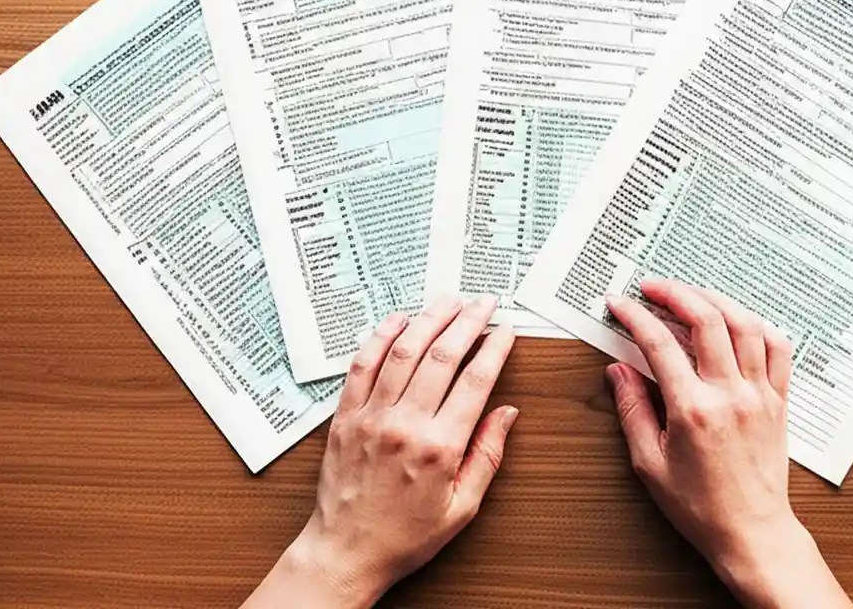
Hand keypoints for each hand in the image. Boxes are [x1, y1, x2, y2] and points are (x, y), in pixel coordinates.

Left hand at [243, 295, 517, 608]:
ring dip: (429, 319)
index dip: (494, 348)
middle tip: (483, 302)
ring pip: (403, 351)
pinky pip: (362, 365)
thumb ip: (487, 455)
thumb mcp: (462, 507)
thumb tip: (507, 413)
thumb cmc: (405, 536)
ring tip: (448, 300)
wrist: (346, 552)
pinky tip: (398, 320)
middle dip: (468, 321)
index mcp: (440, 448)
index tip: (505, 331)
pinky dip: (380, 337)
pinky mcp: (345, 417)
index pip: (475, 381)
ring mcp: (371, 418)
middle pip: (442, 356)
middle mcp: (404, 426)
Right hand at [605, 279, 851, 608]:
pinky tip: (738, 320)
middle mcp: (730, 395)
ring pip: (745, 325)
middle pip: (706, 320)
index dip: (635, 317)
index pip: (660, 344)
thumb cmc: (700, 507)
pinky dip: (758, 325)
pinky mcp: (779, 401)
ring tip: (692, 294)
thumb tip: (618, 370)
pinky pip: (778, 348)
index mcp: (694, 410)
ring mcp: (760, 395)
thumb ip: (633, 410)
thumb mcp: (650, 462)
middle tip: (653, 287)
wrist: (751, 532)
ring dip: (716, 300)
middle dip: (675, 293)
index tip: (620, 305)